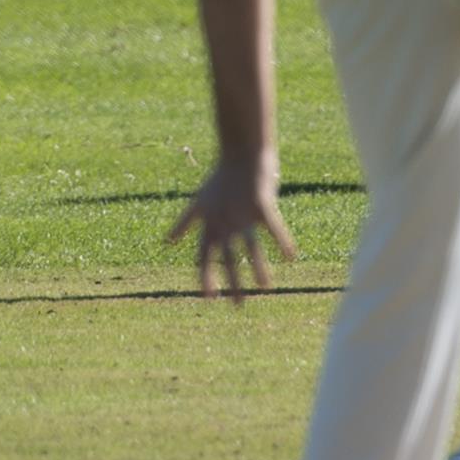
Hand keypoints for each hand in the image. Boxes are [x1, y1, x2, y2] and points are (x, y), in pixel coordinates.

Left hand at [167, 157, 297, 299]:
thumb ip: (185, 223)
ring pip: (250, 246)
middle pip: (228, 257)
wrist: (241, 153)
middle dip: (233, 283)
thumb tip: (167, 242)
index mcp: (210, 224)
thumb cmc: (221, 179)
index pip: (204, 256)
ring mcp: (243, 214)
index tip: (208, 299)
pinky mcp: (262, 204)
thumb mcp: (199, 202)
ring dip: (258, 268)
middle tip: (238, 307)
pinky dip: (282, 240)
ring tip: (265, 288)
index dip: (206, 277)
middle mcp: (225, 222)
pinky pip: (273, 227)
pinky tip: (292, 256)